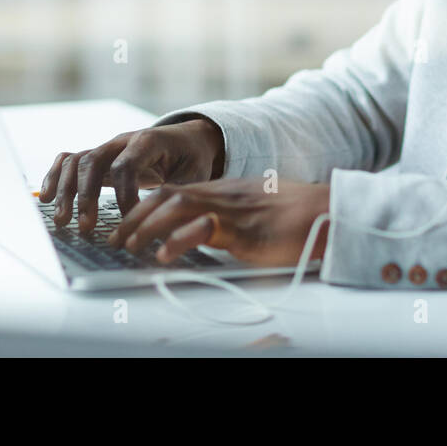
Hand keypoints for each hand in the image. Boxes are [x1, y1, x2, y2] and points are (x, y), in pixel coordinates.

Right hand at [39, 118, 224, 233]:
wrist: (188, 140)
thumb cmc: (192, 160)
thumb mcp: (195, 175)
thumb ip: (178, 195)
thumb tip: (165, 224)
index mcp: (149, 141)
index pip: (126, 166)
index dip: (123, 195)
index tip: (129, 220)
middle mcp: (123, 141)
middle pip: (93, 161)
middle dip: (86, 196)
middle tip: (85, 227)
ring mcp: (108, 148)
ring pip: (77, 161)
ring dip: (66, 190)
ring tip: (62, 220)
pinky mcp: (99, 157)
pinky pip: (69, 160)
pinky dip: (55, 177)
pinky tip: (47, 198)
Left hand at [107, 178, 331, 267]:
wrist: (330, 211)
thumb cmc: (299, 217)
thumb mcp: (256, 216)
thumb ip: (230, 221)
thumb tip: (207, 237)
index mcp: (225, 191)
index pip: (176, 190)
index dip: (147, 205)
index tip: (127, 223)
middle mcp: (223, 194)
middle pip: (167, 195)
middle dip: (136, 216)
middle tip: (116, 238)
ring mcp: (233, 209)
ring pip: (177, 206)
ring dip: (147, 226)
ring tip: (129, 245)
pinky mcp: (244, 229)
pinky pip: (204, 228)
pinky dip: (179, 240)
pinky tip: (163, 255)